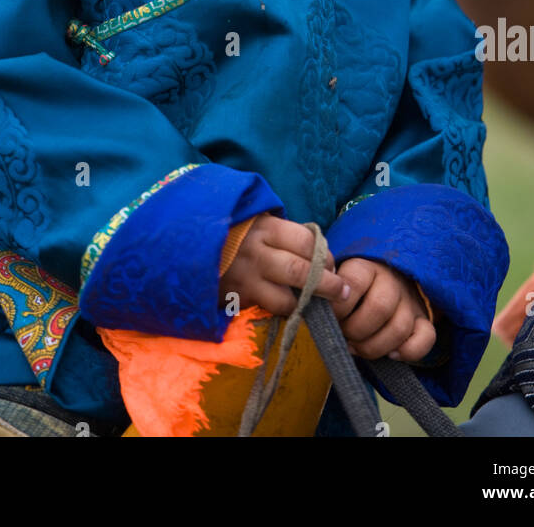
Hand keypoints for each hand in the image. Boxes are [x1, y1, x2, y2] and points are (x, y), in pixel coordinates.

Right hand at [219, 214, 349, 316]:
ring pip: (286, 299)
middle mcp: (257, 253)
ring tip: (320, 306)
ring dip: (307, 305)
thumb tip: (319, 251)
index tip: (333, 265)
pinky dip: (285, 312)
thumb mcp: (259, 221)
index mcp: (266, 228)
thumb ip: (286, 234)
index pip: (307, 242)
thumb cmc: (236, 232)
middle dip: (327, 285)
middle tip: (343, 292)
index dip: (326, 255)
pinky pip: (269, 310)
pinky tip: (294, 310)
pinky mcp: (237, 299)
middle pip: (301, 271)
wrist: (190, 244)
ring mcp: (246, 279)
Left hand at [329, 258, 436, 362]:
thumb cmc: (354, 285)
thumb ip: (329, 290)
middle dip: (356, 330)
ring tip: (358, 348)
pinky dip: (408, 351)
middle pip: (379, 308)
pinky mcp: (423, 320)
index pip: (353, 282)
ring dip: (374, 347)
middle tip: (344, 335)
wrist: (388, 278)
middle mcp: (391, 281)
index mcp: (367, 266)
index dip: (339, 306)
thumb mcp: (339, 278)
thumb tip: (315, 306)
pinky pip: (426, 339)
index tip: (330, 317)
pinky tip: (391, 354)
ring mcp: (410, 301)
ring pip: (399, 328)